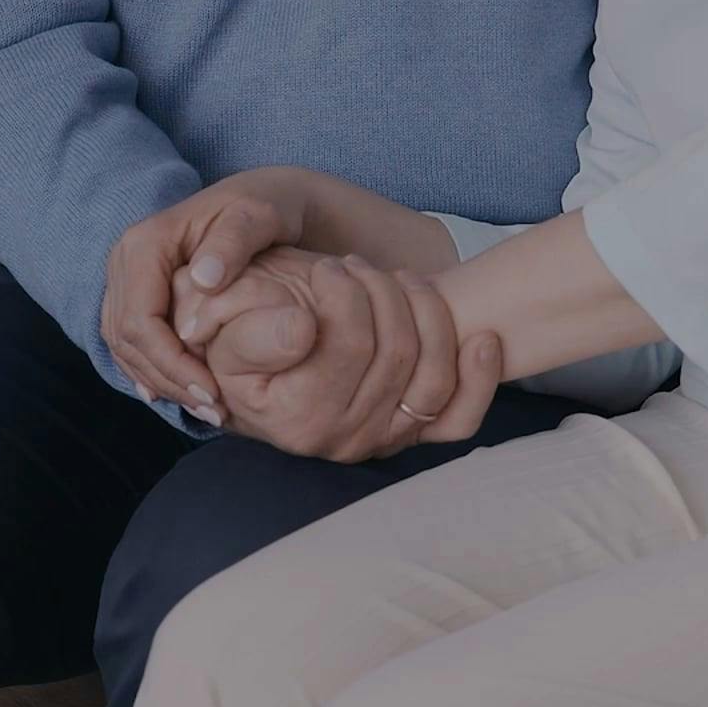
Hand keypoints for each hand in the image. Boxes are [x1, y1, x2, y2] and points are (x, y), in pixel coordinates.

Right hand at [102, 171, 316, 420]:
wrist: (264, 201)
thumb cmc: (265, 208)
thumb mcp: (258, 217)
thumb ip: (233, 244)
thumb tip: (202, 280)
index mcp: (144, 243)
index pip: (139, 320)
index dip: (171, 363)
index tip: (213, 393)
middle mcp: (126, 261)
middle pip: (127, 340)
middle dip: (168, 380)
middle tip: (215, 412)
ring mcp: (128, 281)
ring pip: (125, 347)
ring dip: (163, 383)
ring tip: (209, 410)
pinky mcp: (139, 297)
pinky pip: (133, 344)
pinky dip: (156, 373)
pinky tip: (183, 397)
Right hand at [198, 251, 501, 459]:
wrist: (261, 366)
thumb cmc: (240, 339)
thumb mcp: (224, 333)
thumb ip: (254, 333)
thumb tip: (301, 329)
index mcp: (297, 419)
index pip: (350, 345)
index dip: (345, 292)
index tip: (329, 267)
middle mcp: (345, 441)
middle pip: (397, 354)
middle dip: (383, 292)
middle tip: (357, 265)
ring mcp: (384, 441)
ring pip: (433, 378)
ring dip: (427, 314)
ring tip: (398, 280)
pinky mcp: (413, 434)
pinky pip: (460, 418)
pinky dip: (480, 379)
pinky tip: (483, 339)